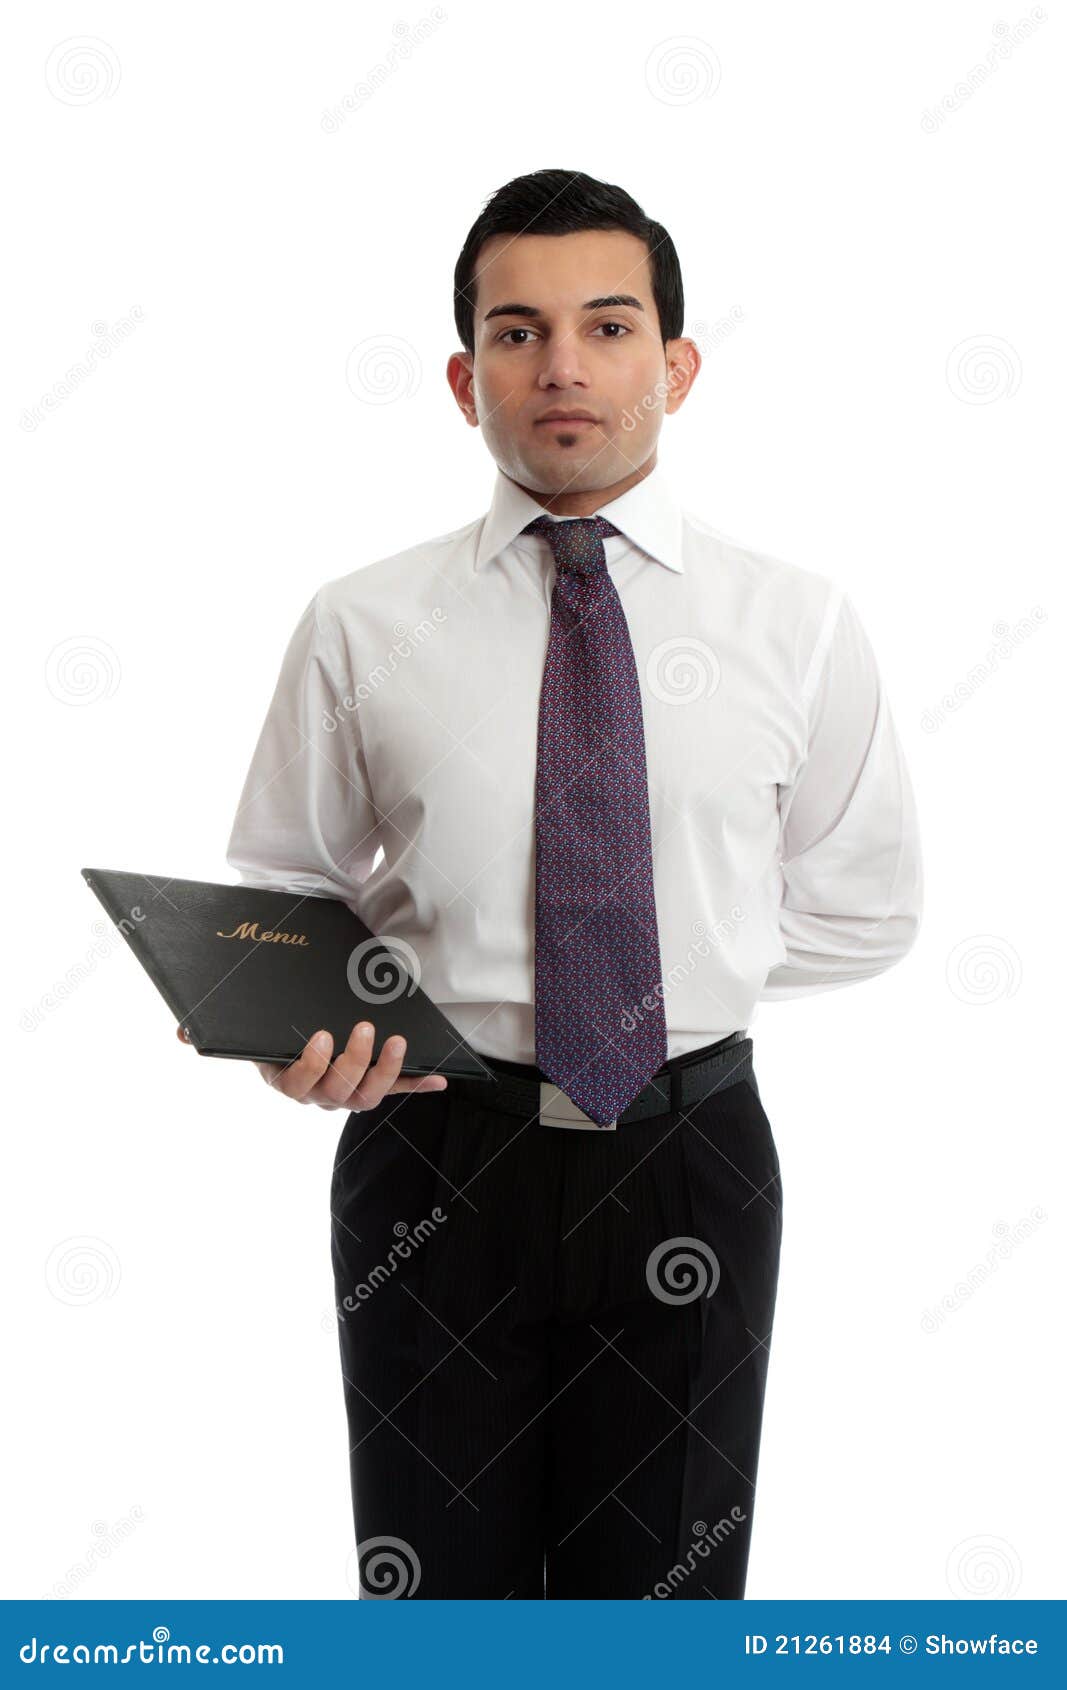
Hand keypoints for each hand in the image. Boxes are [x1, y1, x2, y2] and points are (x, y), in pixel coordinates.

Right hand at [175, 1021, 448, 1110]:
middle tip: (364, 1029)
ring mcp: (347, 1093)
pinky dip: (418, 1085)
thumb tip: (180, 1032)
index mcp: (286, 1080)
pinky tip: (441, 1078)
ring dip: (387, 1071)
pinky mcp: (373, 1084)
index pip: (298, 1085)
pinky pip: (396, 1090)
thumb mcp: (244, 1029)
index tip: (322, 1035)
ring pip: (367, 1097)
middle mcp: (317, 1095)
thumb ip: (214, 1029)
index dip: (312, 1065)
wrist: (290, 1031)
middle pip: (338, 1093)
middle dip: (354, 1062)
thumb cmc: (268, 1031)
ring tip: (397, 1040)